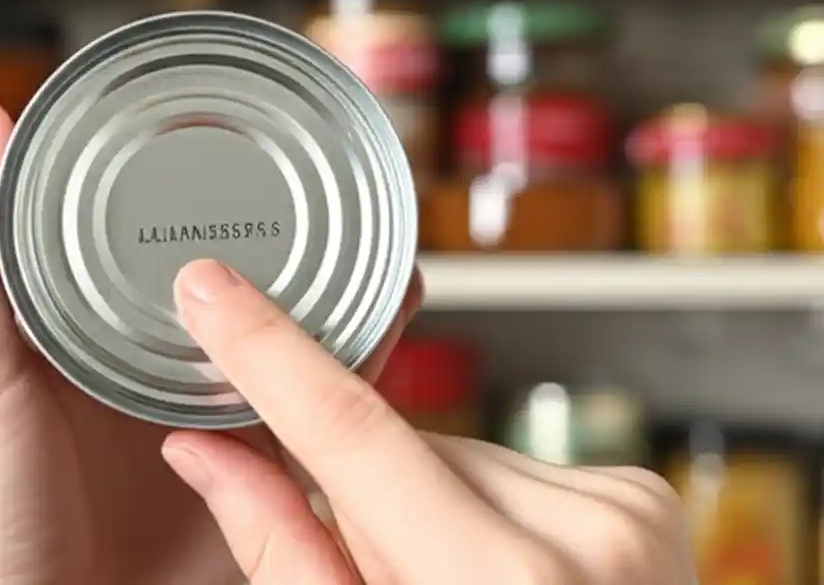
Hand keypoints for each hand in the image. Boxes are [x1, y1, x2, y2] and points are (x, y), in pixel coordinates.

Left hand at [0, 100, 420, 584]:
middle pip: (236, 271)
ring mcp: (208, 411)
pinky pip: (318, 418)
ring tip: (386, 246)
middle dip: (293, 224)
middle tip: (344, 179)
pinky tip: (389, 336)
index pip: (150, 219)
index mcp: (86, 313)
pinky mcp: (253, 474)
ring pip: (290, 334)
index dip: (195, 164)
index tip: (244, 114)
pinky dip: (355, 373)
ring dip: (339, 289)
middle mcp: (154, 353)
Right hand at [166, 258, 695, 583]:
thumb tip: (201, 452)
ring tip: (452, 583)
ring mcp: (624, 511)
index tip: (209, 289)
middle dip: (360, 488)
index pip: (349, 429)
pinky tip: (504, 569)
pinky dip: (485, 505)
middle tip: (379, 567)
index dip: (266, 351)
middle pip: (396, 446)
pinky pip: (512, 464)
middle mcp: (574, 535)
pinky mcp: (642, 496)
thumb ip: (280, 551)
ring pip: (452, 451)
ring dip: (425, 499)